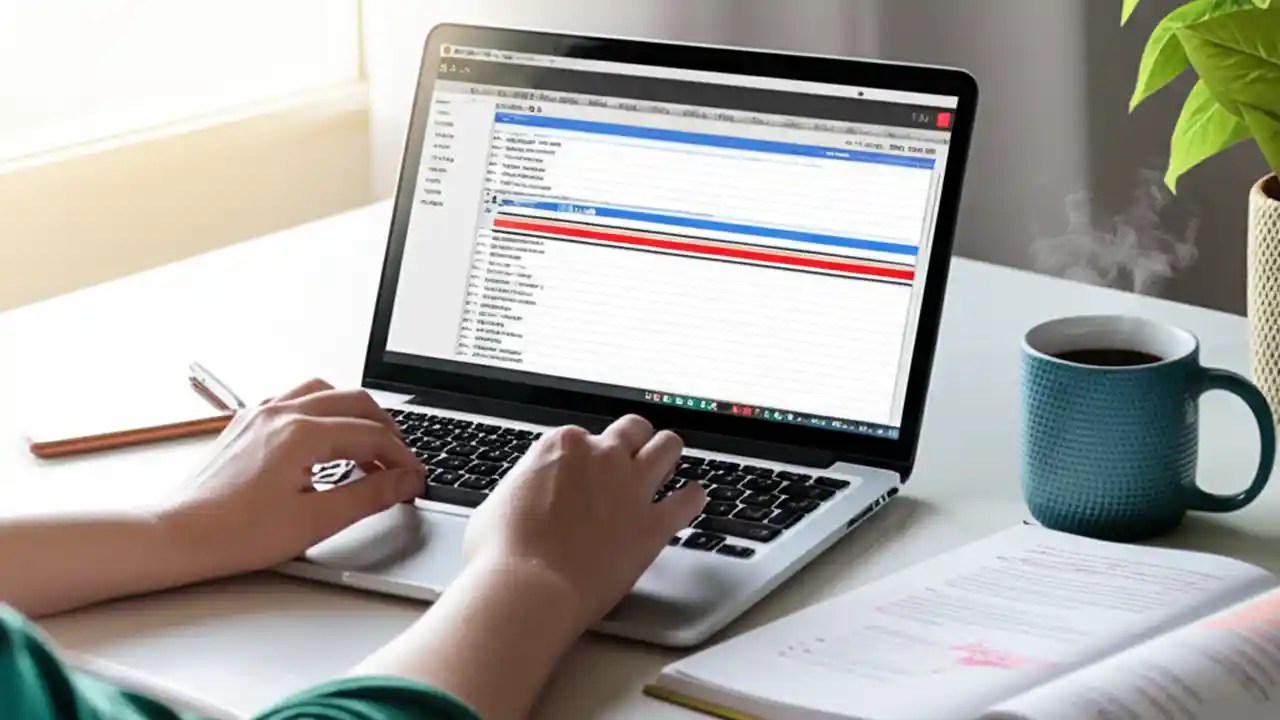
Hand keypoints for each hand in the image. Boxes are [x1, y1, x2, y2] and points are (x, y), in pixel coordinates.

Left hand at [163, 379, 425, 574]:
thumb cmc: (234, 533)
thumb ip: (369, 495)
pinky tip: (326, 439)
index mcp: (302, 434)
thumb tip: (404, 481)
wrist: (176, 536)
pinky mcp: (248, 423)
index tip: (416, 479)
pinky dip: (324, 412)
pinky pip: (296, 398)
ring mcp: (262, 413)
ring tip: (369, 446)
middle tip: (401, 463)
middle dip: (387, 430)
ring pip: (326, 392)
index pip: (372, 435)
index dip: (403, 458)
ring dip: (355, 414)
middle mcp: (282, 412)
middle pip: (356, 402)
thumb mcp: (315, 521)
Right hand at [463, 415, 706, 628]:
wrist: (528, 588)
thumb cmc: (502, 553)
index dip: (586, 455)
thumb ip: (523, 490)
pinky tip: (692, 498)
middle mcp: (601, 457)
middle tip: (633, 455)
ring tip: (668, 463)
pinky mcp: (653, 524)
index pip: (584, 436)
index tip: (587, 470)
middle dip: (634, 441)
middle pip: (632, 429)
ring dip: (668, 453)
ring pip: (667, 447)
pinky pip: (689, 500)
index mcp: (561, 446)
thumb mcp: (497, 504)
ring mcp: (632, 487)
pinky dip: (693, 498)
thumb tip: (523, 499)